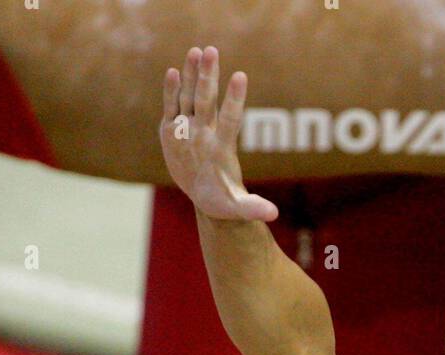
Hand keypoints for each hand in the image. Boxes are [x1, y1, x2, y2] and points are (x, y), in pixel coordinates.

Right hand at [159, 45, 277, 221]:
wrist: (206, 197)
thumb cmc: (224, 202)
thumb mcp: (238, 208)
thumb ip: (253, 208)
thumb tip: (274, 214)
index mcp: (222, 146)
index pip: (230, 118)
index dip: (234, 98)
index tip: (240, 76)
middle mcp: (206, 132)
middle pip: (207, 100)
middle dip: (208, 76)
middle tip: (211, 50)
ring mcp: (189, 129)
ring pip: (190, 97)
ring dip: (191, 75)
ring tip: (196, 51)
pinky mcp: (172, 132)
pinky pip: (171, 107)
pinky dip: (171, 91)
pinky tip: (172, 71)